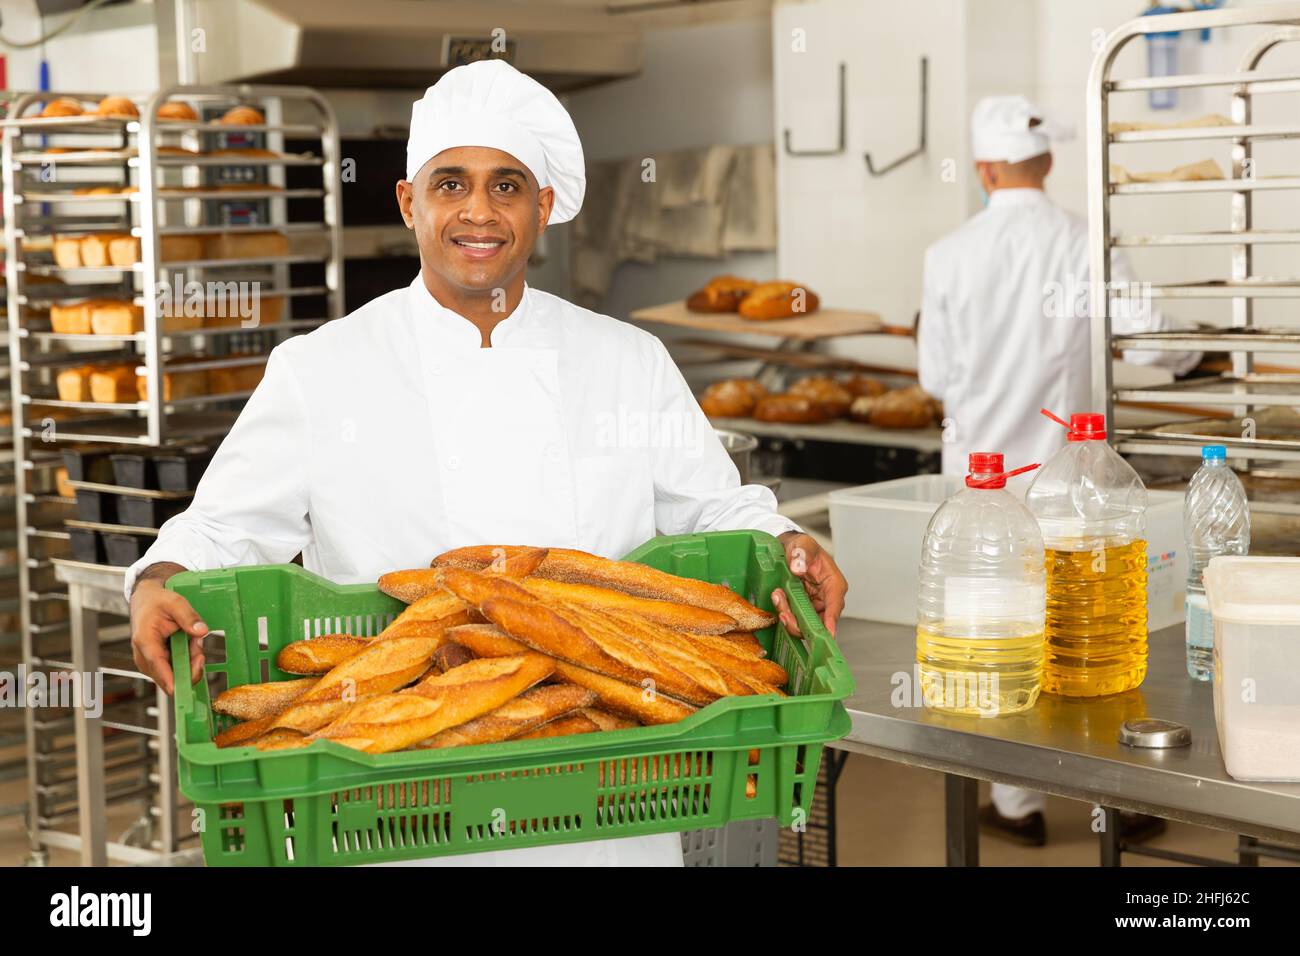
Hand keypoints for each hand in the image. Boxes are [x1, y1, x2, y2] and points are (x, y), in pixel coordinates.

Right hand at [129, 575, 206, 693]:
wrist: (145, 602)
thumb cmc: (156, 602)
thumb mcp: (175, 602)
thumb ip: (189, 616)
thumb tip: (202, 631)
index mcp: (145, 641)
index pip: (158, 667)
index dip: (173, 680)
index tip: (187, 684)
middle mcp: (144, 658)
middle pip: (171, 678)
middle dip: (191, 664)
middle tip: (197, 643)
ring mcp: (151, 664)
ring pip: (177, 675)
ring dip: (190, 660)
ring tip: (192, 639)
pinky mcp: (158, 665)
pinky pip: (178, 670)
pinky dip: (188, 659)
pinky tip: (188, 644)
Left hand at [773, 531, 846, 637]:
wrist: (789, 550)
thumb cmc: (802, 547)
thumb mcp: (803, 545)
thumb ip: (802, 554)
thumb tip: (798, 568)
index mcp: (834, 584)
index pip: (835, 606)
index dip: (831, 621)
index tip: (828, 634)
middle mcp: (826, 599)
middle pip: (819, 622)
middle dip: (801, 623)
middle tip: (784, 614)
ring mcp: (813, 606)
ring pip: (805, 623)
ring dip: (789, 616)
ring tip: (778, 596)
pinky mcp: (801, 609)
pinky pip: (794, 618)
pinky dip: (784, 613)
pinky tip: (778, 600)